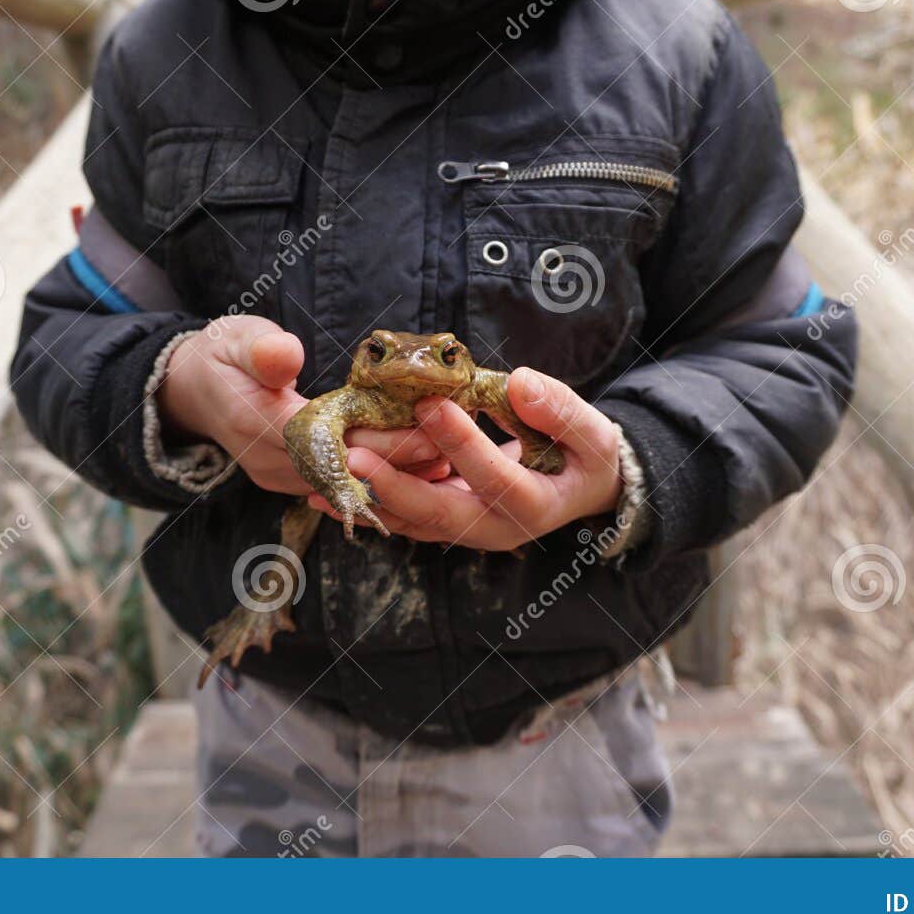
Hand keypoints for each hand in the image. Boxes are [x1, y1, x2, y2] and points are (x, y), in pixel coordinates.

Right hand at [157, 316, 447, 493]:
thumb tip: (286, 355)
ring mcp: (278, 478)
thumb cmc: (223, 354)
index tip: (427, 428)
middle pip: (346, 468)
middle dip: (399, 460)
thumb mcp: (237, 338)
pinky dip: (375, 477)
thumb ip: (263, 348)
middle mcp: (269, 462)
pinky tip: (416, 468)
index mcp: (258, 424)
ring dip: (392, 475)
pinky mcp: (289, 481)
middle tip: (451, 449)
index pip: (332, 439)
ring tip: (444, 461)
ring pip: (345, 484)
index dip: (380, 436)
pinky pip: (338, 486)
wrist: (189, 390)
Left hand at [308, 367, 622, 551]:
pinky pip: (405, 520)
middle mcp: (498, 528)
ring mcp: (469, 532)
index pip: (494, 475)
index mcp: (538, 504)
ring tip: (322, 484)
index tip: (430, 403)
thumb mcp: (592, 431)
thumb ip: (559, 409)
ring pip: (415, 523)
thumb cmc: (587, 454)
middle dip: (397, 486)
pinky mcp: (448, 525)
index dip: (462, 441)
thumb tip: (521, 381)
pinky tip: (328, 493)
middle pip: (442, 513)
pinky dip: (370, 505)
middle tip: (356, 458)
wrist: (583, 489)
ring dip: (370, 502)